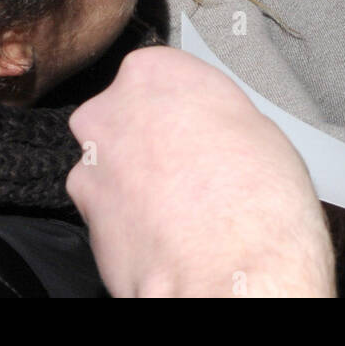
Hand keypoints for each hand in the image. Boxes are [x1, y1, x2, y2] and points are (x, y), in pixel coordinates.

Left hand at [66, 46, 334, 296]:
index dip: (186, 104)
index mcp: (153, 72)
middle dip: (153, 138)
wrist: (231, 273)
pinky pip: (110, 210)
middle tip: (197, 164)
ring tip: (188, 207)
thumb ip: (216, 111)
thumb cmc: (255, 200)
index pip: (162, 74)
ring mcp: (91, 166)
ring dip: (140, 181)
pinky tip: (169, 233)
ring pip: (115, 164)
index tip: (202, 121)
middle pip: (128, 116)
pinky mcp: (85, 219)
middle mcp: (110, 111)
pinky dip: (132, 220)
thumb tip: (217, 128)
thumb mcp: (259, 126)